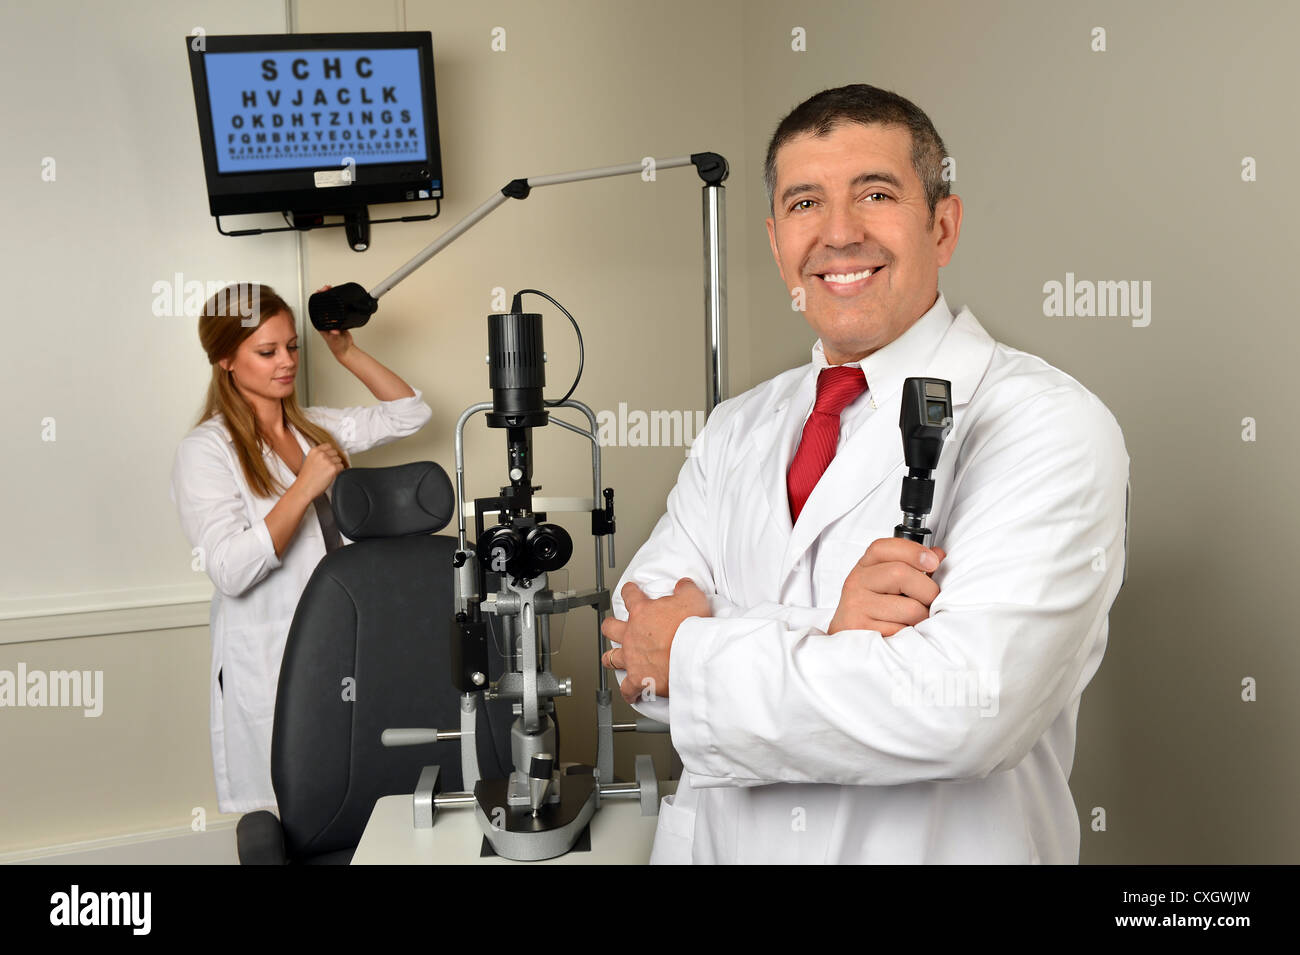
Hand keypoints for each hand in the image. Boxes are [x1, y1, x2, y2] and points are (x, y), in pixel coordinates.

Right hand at [294, 443, 344, 498]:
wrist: (304, 489)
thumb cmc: (306, 479)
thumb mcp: (310, 462)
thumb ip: (319, 456)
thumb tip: (330, 455)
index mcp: (314, 451)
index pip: (328, 445)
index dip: (330, 453)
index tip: (330, 457)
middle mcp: (321, 454)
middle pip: (335, 452)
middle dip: (334, 459)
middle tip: (328, 467)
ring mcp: (327, 460)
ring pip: (339, 460)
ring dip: (336, 466)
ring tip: (328, 473)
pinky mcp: (332, 468)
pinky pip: (342, 467)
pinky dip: (339, 472)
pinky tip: (331, 476)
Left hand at [313, 285, 354, 359]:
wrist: (345, 350)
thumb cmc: (337, 346)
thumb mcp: (335, 340)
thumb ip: (335, 335)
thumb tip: (334, 330)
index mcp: (320, 324)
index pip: (317, 308)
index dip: (318, 298)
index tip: (321, 292)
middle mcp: (324, 321)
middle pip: (322, 305)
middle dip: (323, 295)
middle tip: (326, 288)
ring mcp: (330, 321)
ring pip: (328, 306)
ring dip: (329, 298)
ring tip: (330, 289)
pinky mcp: (337, 321)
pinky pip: (335, 310)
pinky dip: (335, 303)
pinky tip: (336, 299)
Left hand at [601, 578, 710, 703]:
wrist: (692, 655)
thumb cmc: (691, 628)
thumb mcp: (693, 597)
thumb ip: (685, 589)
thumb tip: (683, 585)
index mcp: (642, 612)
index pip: (630, 595)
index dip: (630, 592)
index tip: (631, 591)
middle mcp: (632, 634)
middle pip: (610, 627)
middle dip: (612, 626)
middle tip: (616, 626)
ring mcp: (632, 657)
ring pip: (611, 657)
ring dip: (612, 658)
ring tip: (614, 659)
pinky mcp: (638, 679)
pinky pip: (627, 688)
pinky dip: (629, 691)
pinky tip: (631, 693)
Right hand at [828, 539, 947, 635]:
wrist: (849, 642)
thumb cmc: (875, 611)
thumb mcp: (889, 585)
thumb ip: (913, 568)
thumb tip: (937, 554)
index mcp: (864, 567)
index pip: (883, 548)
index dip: (912, 551)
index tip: (933, 562)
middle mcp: (856, 582)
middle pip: (901, 573)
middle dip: (927, 590)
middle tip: (929, 602)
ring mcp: (856, 606)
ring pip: (910, 607)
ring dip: (922, 617)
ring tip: (913, 621)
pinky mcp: (862, 629)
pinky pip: (903, 631)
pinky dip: (910, 634)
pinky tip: (902, 633)